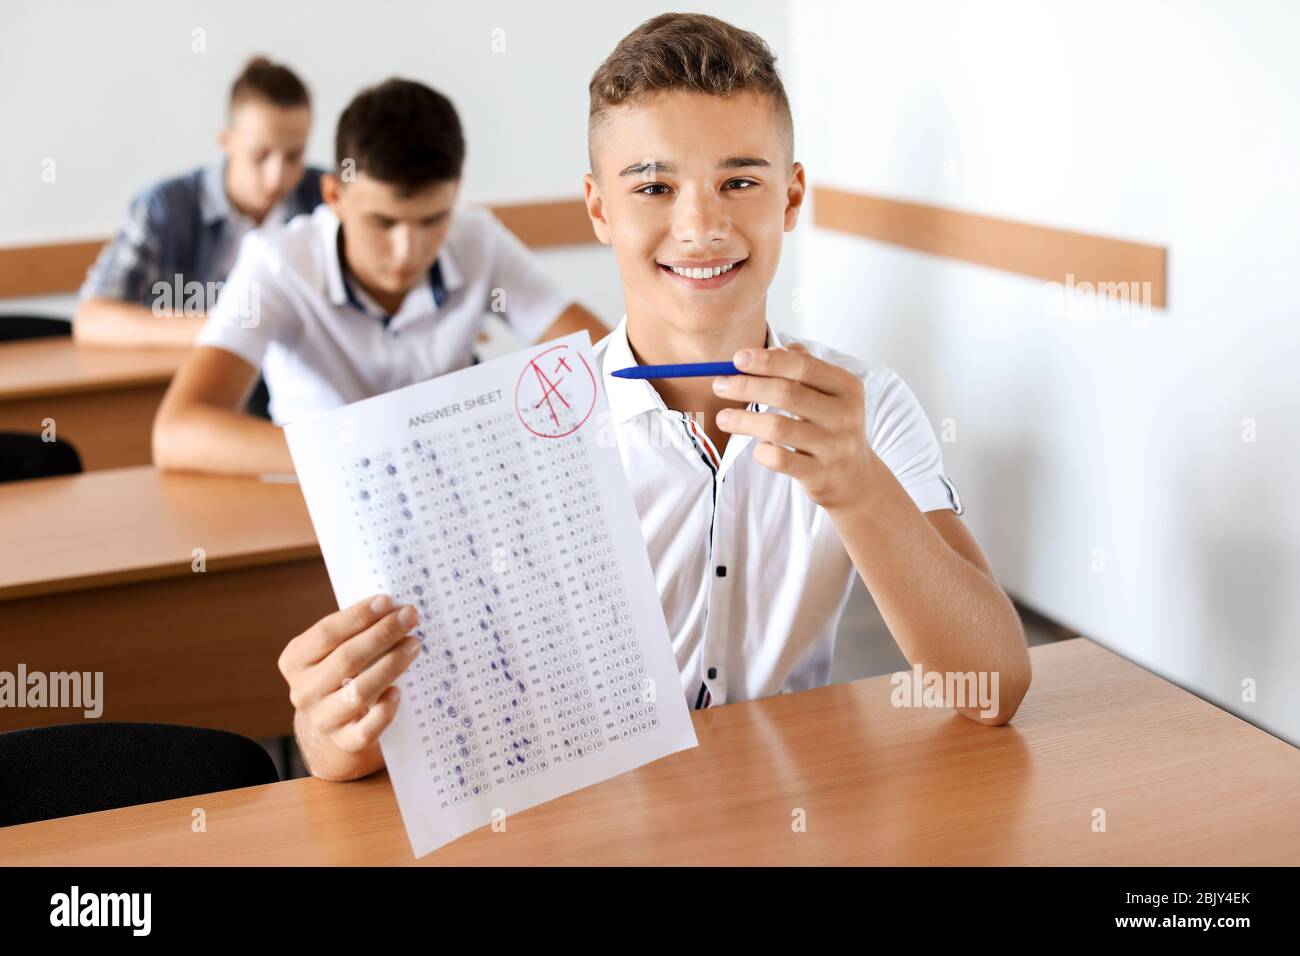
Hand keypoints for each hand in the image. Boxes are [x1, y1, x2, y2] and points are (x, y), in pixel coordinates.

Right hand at [277, 594, 421, 753]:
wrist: (338, 717)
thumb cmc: (342, 668)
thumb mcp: (335, 646)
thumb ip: (354, 628)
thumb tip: (392, 607)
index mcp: (295, 660)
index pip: (327, 633)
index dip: (359, 615)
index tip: (388, 601)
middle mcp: (303, 691)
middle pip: (347, 658)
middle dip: (383, 634)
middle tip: (410, 617)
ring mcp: (322, 718)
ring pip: (360, 691)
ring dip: (392, 664)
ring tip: (413, 644)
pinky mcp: (344, 740)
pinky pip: (367, 729)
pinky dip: (384, 710)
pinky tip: (398, 691)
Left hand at [712, 342, 874, 511]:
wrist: (855, 479)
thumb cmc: (831, 427)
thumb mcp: (828, 394)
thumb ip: (803, 367)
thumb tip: (769, 351)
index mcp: (846, 388)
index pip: (803, 366)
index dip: (767, 361)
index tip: (737, 358)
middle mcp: (844, 415)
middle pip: (786, 393)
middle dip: (746, 386)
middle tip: (719, 384)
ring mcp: (833, 447)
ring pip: (777, 428)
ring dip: (743, 419)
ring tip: (723, 418)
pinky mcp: (819, 475)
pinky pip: (779, 459)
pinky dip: (761, 451)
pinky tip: (757, 447)